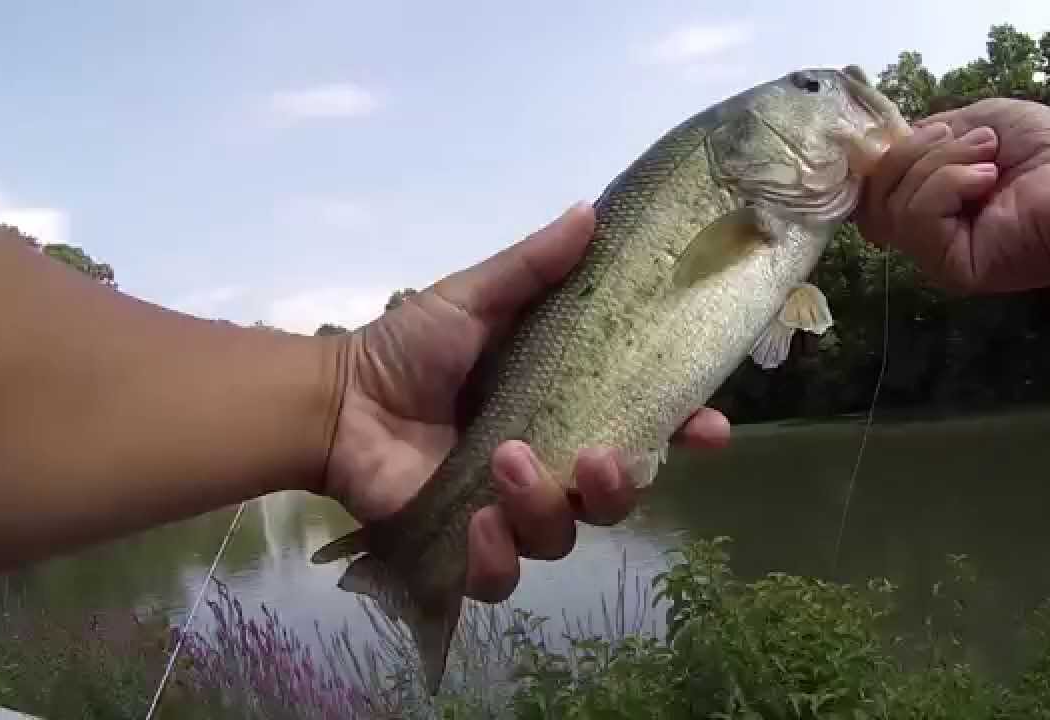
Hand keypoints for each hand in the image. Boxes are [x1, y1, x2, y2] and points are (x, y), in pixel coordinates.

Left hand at [321, 203, 730, 602]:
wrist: (340, 400)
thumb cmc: (410, 347)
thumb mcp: (474, 297)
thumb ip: (534, 266)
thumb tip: (591, 212)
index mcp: (568, 407)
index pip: (648, 427)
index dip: (687, 432)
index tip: (709, 426)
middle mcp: (554, 463)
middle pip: (618, 496)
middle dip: (619, 484)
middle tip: (591, 458)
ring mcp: (513, 510)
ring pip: (565, 536)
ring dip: (544, 507)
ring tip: (504, 466)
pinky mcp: (469, 548)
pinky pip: (505, 575)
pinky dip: (497, 559)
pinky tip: (478, 526)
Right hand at [856, 98, 1049, 292]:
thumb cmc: (1045, 146)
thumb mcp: (975, 121)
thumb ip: (926, 136)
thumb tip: (889, 147)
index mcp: (933, 197)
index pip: (877, 186)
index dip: (885, 157)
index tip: (918, 132)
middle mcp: (930, 229)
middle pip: (876, 194)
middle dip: (915, 153)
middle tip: (975, 140)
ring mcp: (937, 253)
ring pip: (893, 204)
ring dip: (940, 164)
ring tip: (990, 161)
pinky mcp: (950, 268)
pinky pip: (916, 219)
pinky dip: (947, 186)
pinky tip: (986, 180)